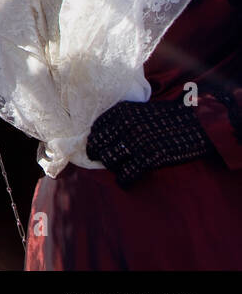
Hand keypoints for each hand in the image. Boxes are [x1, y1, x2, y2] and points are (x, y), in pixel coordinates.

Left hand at [86, 99, 212, 187]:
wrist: (198, 124)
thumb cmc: (171, 118)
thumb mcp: (142, 111)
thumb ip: (123, 120)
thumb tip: (106, 136)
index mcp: (122, 112)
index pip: (96, 128)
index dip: (94, 140)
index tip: (96, 147)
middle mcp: (125, 125)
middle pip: (98, 145)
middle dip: (98, 155)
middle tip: (102, 160)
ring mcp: (137, 142)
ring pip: (109, 160)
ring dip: (111, 167)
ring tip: (118, 169)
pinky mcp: (149, 157)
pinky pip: (126, 173)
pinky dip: (123, 180)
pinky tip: (125, 182)